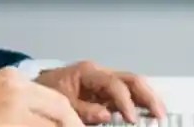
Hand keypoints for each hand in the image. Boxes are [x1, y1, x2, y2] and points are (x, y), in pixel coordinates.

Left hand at [0, 66, 81, 125]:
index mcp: (13, 116)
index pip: (56, 126)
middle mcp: (17, 92)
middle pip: (61, 108)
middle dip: (72, 124)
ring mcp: (10, 80)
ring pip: (51, 96)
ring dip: (60, 113)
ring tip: (63, 126)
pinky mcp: (3, 75)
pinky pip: (33, 89)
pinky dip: (43, 103)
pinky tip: (43, 117)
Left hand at [33, 60, 166, 124]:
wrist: (34, 89)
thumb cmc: (45, 93)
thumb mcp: (60, 102)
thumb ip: (83, 110)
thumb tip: (106, 115)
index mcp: (87, 73)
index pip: (114, 84)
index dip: (125, 102)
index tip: (132, 120)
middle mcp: (99, 73)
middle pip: (130, 79)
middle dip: (147, 95)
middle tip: (159, 114)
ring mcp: (103, 80)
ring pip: (133, 83)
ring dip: (148, 97)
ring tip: (160, 113)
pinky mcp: (104, 90)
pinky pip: (126, 92)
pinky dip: (139, 101)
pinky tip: (149, 111)